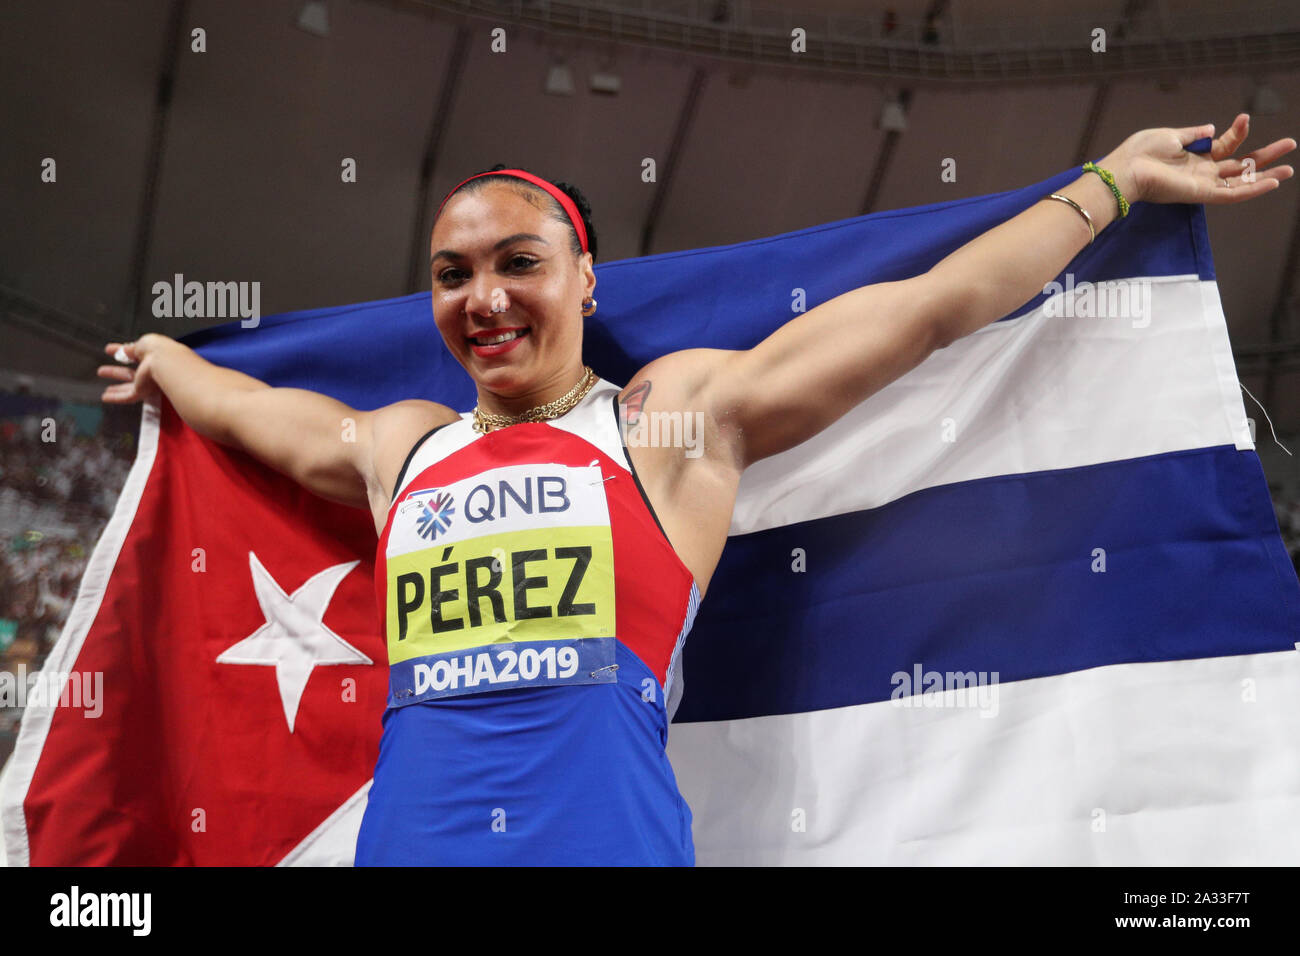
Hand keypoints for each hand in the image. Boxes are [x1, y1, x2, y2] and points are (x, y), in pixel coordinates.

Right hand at [98, 335, 163, 403]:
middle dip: (117, 372)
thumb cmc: (159, 350)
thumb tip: (124, 350)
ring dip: (117, 389)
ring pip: (129, 388)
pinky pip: (127, 396)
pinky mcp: (143, 392)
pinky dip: (116, 397)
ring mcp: (148, 382)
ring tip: (106, 390)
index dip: (122, 351)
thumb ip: (133, 348)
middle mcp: (152, 370)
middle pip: (131, 373)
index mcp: (154, 355)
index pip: (135, 353)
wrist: (165, 362)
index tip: (109, 349)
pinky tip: (105, 397)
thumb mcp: (143, 343)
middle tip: (102, 371)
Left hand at [1099, 114, 1293, 205]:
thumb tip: (1213, 128)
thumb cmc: (1140, 152)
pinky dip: (1251, 189)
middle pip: (1240, 165)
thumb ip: (1194, 133)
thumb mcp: (1170, 135)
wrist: (1125, 170)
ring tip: (1289, 169)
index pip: (1225, 146)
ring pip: (1240, 182)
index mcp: (1194, 158)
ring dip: (1265, 175)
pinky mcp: (1200, 195)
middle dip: (1265, 155)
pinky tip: (1271, 183)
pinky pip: (1230, 194)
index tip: (1246, 118)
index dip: (1238, 132)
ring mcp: (1202, 185)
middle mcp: (1201, 173)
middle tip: (1289, 144)